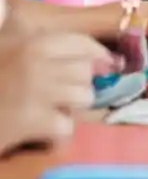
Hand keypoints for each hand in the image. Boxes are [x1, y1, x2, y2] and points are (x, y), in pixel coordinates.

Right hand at [0, 31, 116, 155]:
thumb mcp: (7, 49)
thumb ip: (40, 45)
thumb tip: (100, 56)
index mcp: (31, 42)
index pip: (83, 44)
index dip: (98, 57)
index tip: (107, 66)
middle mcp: (36, 61)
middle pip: (86, 73)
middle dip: (76, 87)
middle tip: (54, 98)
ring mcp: (35, 90)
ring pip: (83, 98)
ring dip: (67, 110)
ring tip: (44, 115)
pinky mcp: (31, 121)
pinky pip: (67, 128)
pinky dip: (54, 137)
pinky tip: (36, 135)